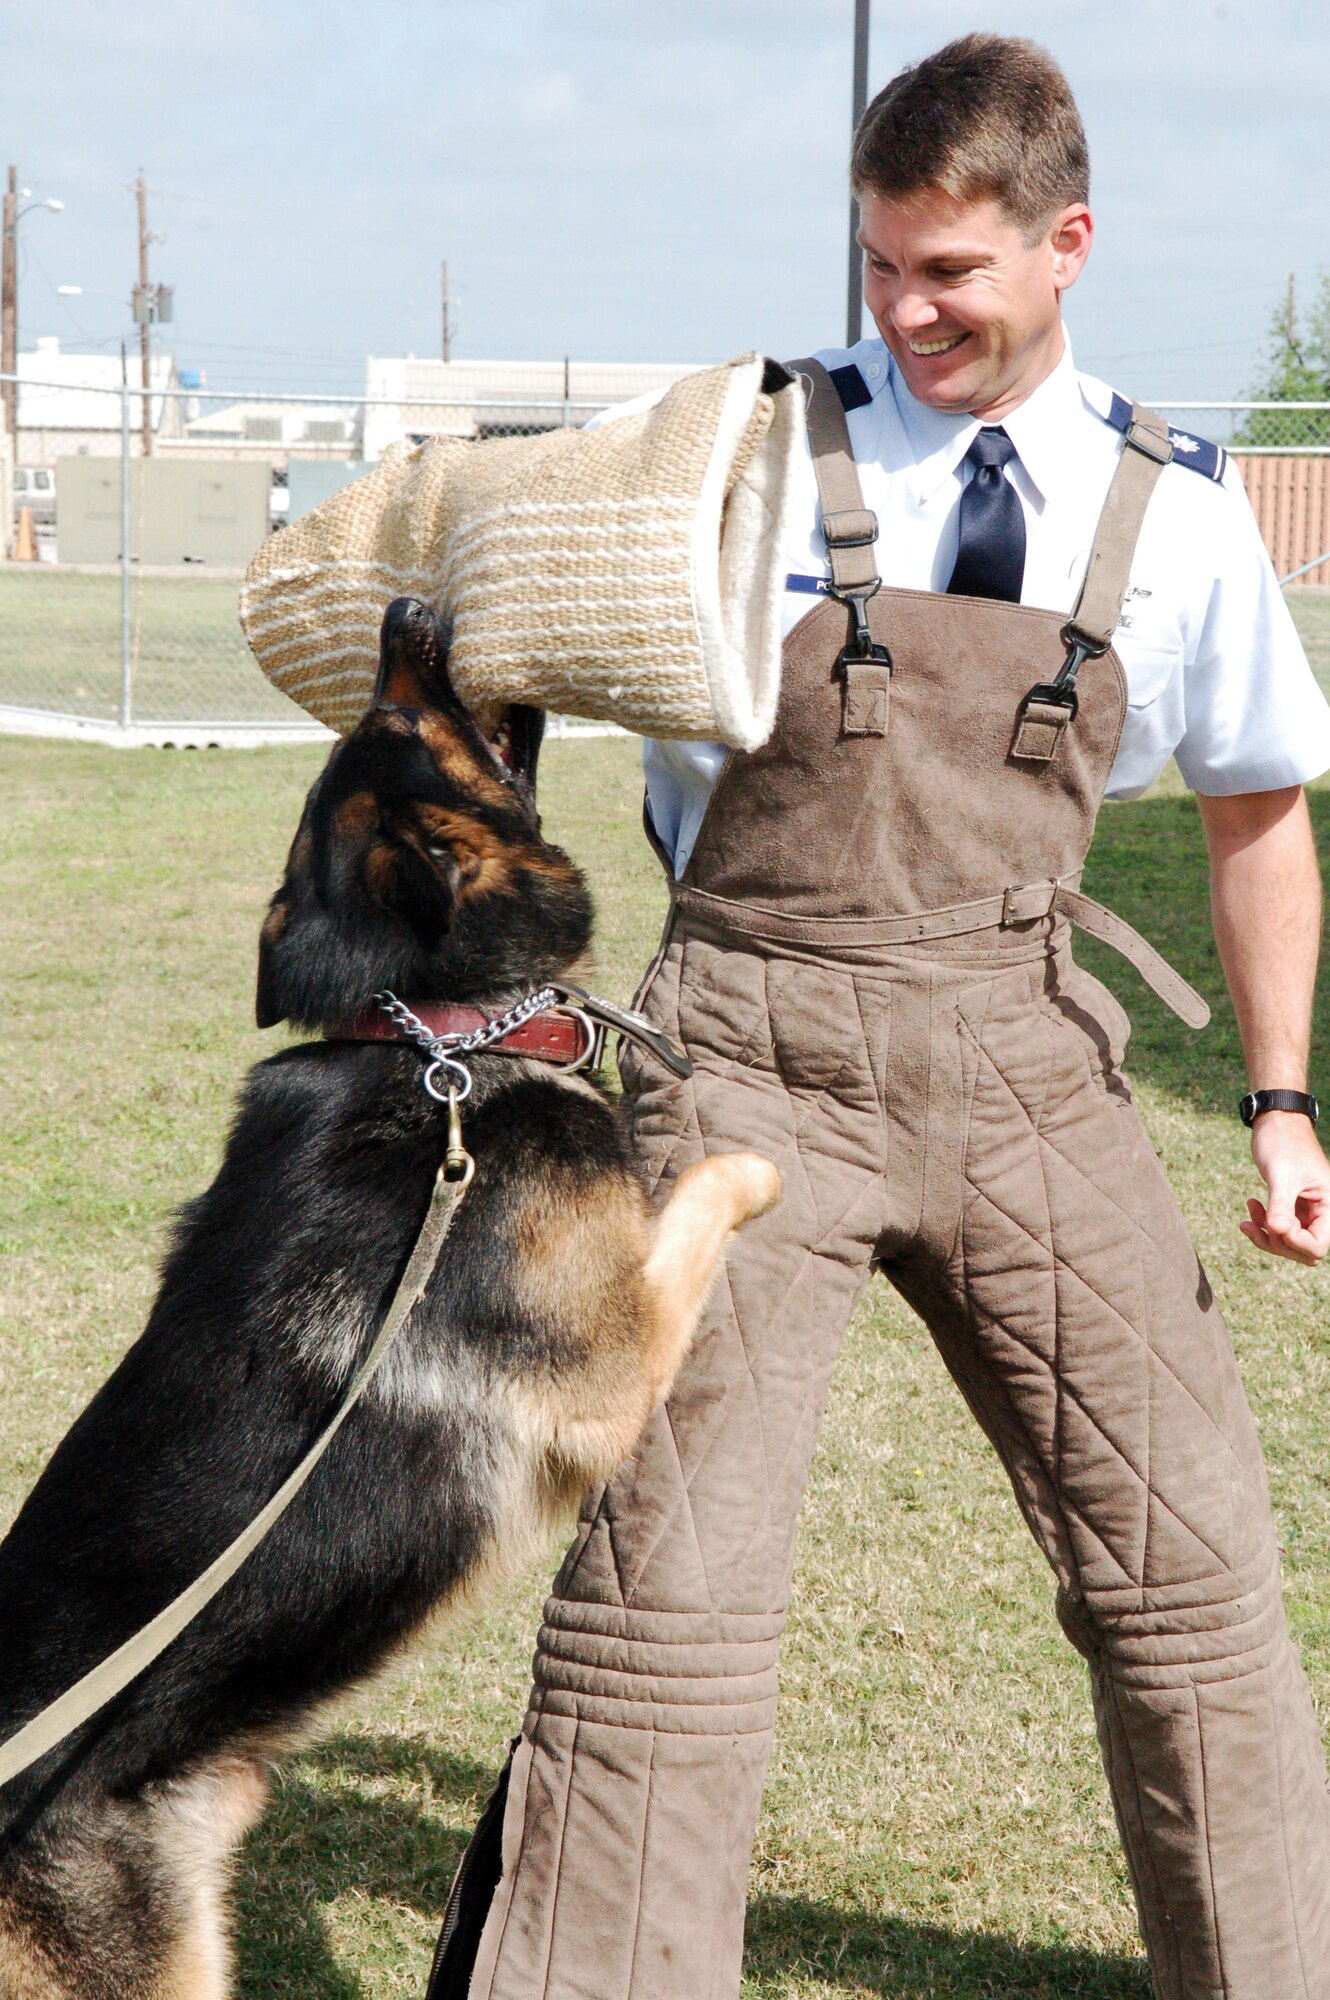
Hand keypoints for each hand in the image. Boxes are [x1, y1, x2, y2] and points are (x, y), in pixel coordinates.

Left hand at [1242, 1111, 1329, 1264]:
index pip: (1317, 1246)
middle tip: (1253, 1224)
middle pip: (1303, 1251)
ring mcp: (1308, 1211)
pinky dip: (1264, 1224)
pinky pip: (1281, 1229)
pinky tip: (1250, 1206)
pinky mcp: (1293, 1206)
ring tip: (1247, 1217)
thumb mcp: (1282, 1175)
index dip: (1293, 1243)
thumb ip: (1282, 1205)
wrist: (1276, 1122)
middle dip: (1276, 1243)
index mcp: (1329, 1205)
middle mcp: (1323, 1211)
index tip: (1273, 1223)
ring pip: (1290, 1242)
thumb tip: (1280, 1232)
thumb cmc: (1283, 1143)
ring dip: (1267, 1235)